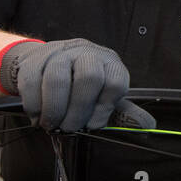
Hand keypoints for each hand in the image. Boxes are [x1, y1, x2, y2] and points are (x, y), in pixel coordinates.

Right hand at [0, 38, 155, 132]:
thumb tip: (149, 126)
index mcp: (110, 63)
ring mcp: (60, 52)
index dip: (105, 108)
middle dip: (79, 109)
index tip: (93, 124)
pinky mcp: (35, 58)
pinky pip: (32, 82)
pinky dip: (35, 105)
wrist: (48, 64)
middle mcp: (87, 52)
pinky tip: (38, 117)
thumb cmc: (82, 87)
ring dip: (54, 110)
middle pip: (89, 77)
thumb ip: (124, 113)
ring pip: (57, 79)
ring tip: (52, 125)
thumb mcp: (107, 98)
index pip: (115, 82)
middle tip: (70, 128)